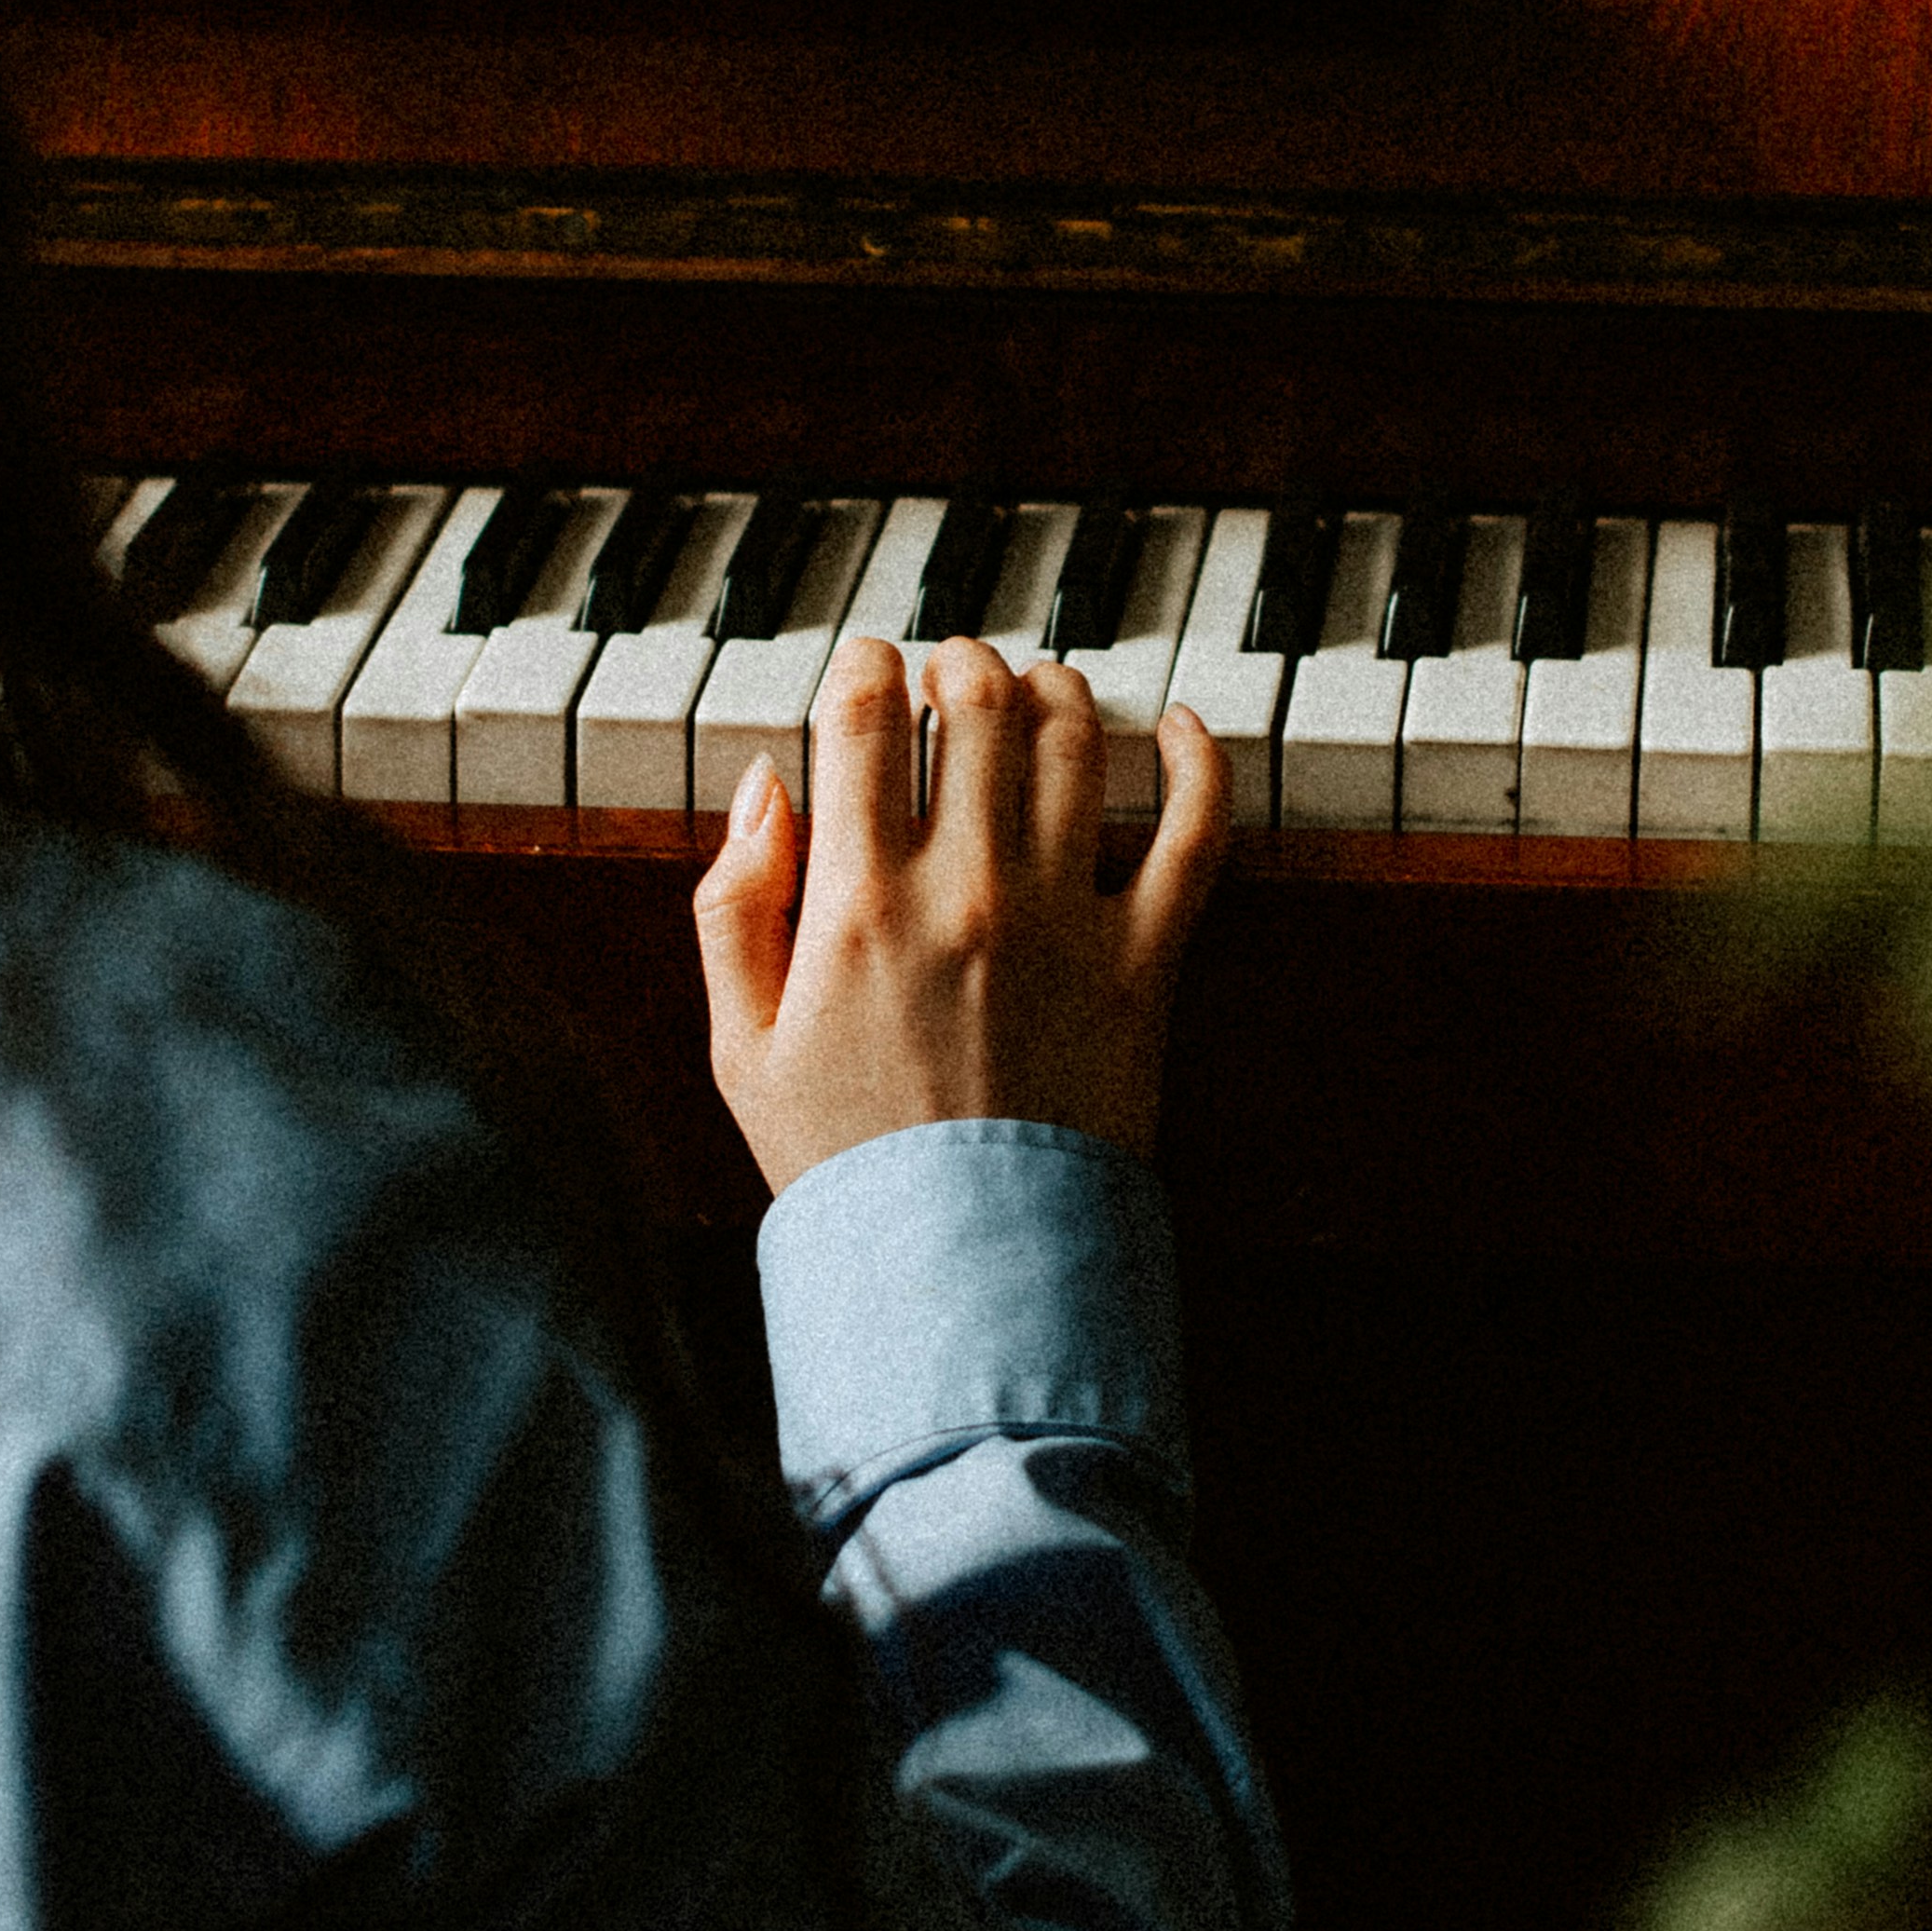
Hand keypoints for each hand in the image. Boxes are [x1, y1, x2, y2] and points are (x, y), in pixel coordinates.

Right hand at [692, 635, 1226, 1194]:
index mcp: (858, 902)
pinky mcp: (1144, 963)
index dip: (862, 667)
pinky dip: (1196, 760)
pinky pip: (1194, 832)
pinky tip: (1176, 727)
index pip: (864, 717)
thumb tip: (766, 782)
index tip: (865, 672)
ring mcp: (1067, 919)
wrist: (961, 1268)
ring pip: (1075, 742)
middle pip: (978, 703)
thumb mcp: (738, 1042)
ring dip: (1053, 689)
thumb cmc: (843, 1165)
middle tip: (948, 672)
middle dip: (958, 662)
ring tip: (1035, 691)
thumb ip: (734, 903)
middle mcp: (968, 890)